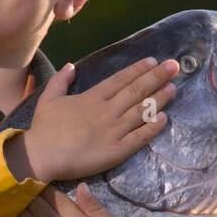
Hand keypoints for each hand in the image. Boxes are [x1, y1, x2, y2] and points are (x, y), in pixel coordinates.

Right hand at [4, 56, 177, 183]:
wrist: (42, 155)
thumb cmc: (44, 128)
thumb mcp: (48, 98)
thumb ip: (61, 80)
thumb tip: (71, 65)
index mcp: (92, 97)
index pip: (120, 79)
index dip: (138, 70)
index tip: (153, 61)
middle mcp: (107, 110)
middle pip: (136, 90)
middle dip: (157, 77)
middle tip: (174, 66)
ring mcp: (114, 131)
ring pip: (142, 111)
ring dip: (159, 99)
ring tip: (173, 88)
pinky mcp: (116, 151)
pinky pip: (139, 138)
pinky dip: (152, 128)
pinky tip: (164, 119)